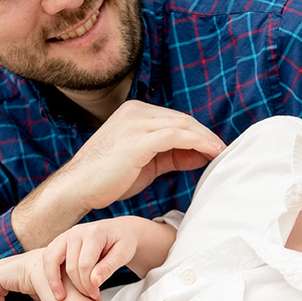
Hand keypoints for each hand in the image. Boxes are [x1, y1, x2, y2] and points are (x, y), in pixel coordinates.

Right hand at [13, 102, 222, 248]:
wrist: (77, 188)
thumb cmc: (107, 179)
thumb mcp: (143, 162)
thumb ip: (169, 154)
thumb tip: (198, 154)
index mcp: (134, 113)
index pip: (174, 119)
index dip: (197, 134)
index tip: (214, 149)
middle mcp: (136, 112)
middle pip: (182, 119)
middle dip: (205, 135)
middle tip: (223, 151)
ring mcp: (136, 122)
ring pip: (183, 125)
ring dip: (206, 139)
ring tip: (222, 153)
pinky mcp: (139, 138)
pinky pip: (177, 136)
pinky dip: (198, 143)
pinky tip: (211, 153)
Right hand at [43, 219, 138, 300]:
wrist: (119, 230)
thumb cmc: (122, 242)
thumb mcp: (123, 254)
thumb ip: (109, 267)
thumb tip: (95, 282)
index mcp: (93, 233)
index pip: (85, 265)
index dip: (88, 284)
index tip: (95, 295)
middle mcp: (76, 232)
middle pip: (70, 266)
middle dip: (78, 286)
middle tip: (89, 296)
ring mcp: (65, 235)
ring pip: (51, 260)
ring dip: (54, 281)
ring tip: (60, 297)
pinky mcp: (60, 240)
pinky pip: (47, 257)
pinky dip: (48, 272)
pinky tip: (56, 285)